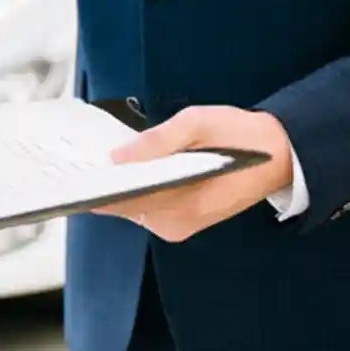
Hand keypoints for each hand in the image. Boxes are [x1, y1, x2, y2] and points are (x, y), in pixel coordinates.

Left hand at [92, 106, 294, 241]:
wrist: (278, 155)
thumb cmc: (239, 136)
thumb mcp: (197, 123)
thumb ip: (157, 140)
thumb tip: (119, 156)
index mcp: (184, 203)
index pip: (123, 201)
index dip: (94, 185)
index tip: (71, 170)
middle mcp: (177, 224)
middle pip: (122, 205)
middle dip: (101, 182)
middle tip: (75, 156)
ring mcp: (177, 227)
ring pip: (130, 206)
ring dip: (115, 184)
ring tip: (94, 157)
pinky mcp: (178, 222)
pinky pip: (144, 206)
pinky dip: (131, 188)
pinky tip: (122, 166)